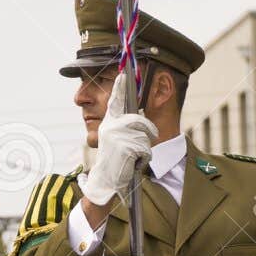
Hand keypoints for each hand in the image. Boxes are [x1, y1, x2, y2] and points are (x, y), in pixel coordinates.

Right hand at [83, 76, 156, 206]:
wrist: (105, 181)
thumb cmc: (114, 162)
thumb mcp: (115, 141)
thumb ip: (122, 128)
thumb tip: (138, 121)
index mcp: (109, 124)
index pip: (114, 102)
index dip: (120, 88)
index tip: (123, 74)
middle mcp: (111, 127)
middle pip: (139, 120)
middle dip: (148, 130)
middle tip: (149, 140)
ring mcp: (117, 136)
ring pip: (144, 136)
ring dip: (144, 149)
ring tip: (133, 157)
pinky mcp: (124, 147)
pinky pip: (144, 148)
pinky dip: (143, 158)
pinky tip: (133, 163)